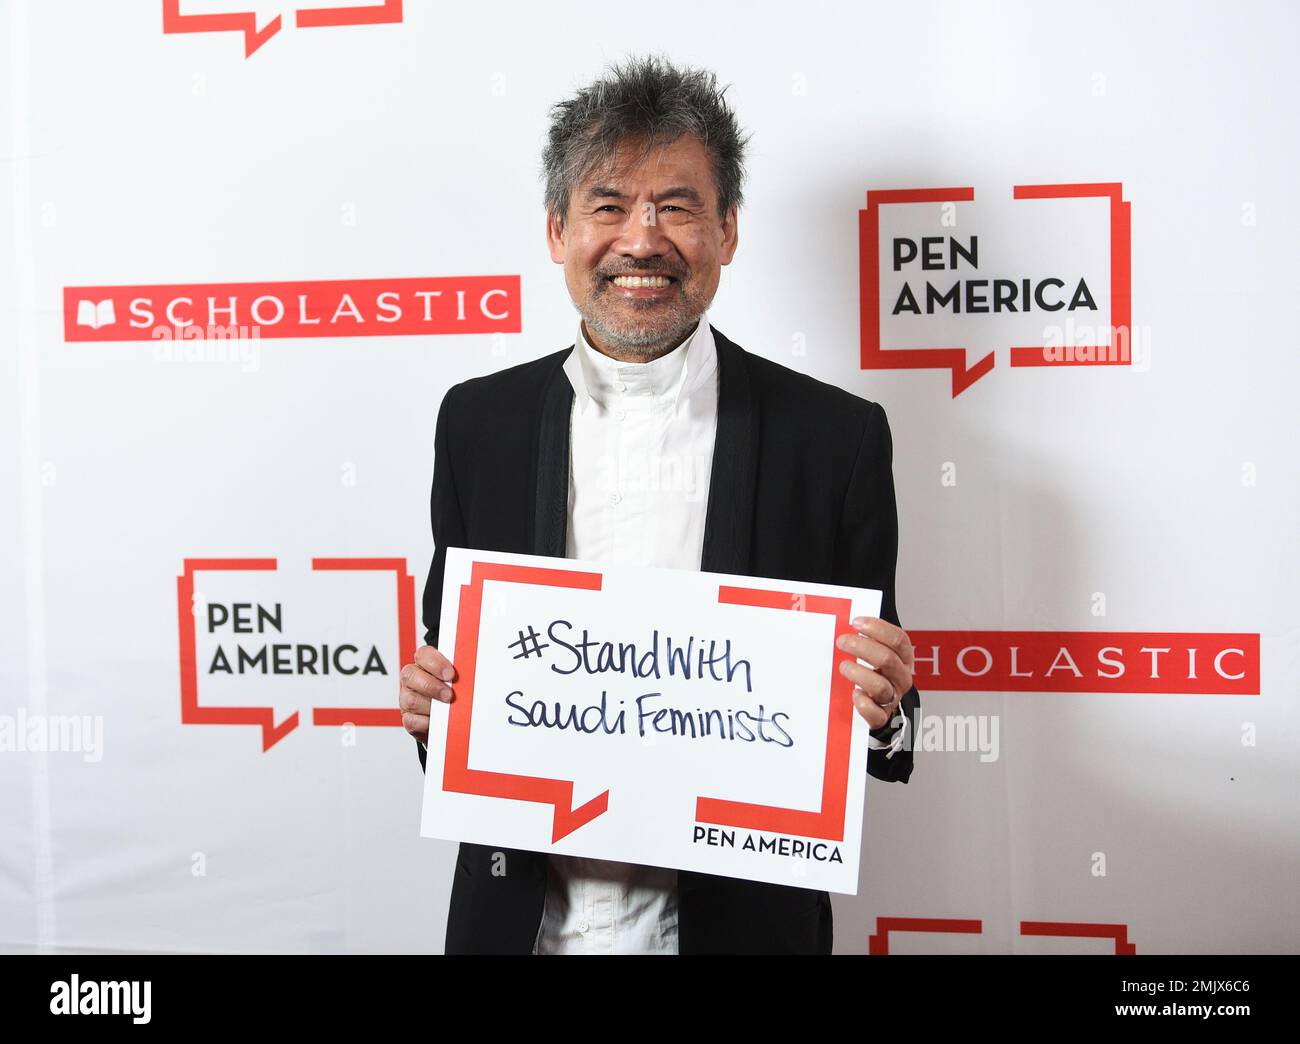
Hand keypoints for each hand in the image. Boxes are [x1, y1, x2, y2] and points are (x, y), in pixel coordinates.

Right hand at [398, 645, 457, 744]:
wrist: (450, 721)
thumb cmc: (456, 695)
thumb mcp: (460, 681)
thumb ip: (462, 675)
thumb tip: (476, 675)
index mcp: (424, 664)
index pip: (423, 655)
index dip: (436, 663)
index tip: (451, 674)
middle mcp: (412, 679)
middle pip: (410, 675)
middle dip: (432, 686)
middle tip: (449, 695)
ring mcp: (407, 699)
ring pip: (410, 700)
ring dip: (430, 706)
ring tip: (446, 711)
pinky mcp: (408, 719)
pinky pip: (411, 721)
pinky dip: (426, 723)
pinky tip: (438, 722)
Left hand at [835, 616, 913, 730]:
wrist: (878, 707)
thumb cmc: (874, 674)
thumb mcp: (876, 652)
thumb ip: (866, 638)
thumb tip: (843, 621)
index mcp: (903, 658)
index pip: (898, 639)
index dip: (877, 628)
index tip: (856, 622)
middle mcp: (901, 678)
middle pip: (887, 659)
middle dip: (861, 647)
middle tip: (842, 641)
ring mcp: (893, 698)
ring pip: (880, 686)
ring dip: (858, 673)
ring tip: (843, 667)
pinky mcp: (881, 716)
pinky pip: (875, 713)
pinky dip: (863, 704)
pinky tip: (854, 694)